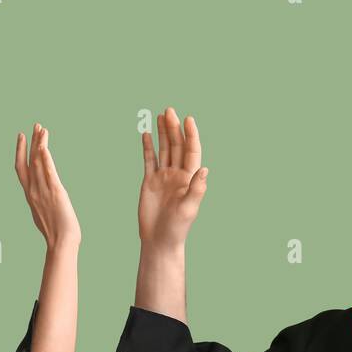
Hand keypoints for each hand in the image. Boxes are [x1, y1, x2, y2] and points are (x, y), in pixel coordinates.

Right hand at [15, 123, 80, 248]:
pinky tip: (45, 146)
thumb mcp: (44, 216)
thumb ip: (41, 205)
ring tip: (43, 128)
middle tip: (35, 125)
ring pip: (39, 162)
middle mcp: (34, 191)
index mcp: (30, 195)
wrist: (61, 243)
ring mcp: (43, 191)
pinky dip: (46, 158)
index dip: (20, 151)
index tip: (22, 137)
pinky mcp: (56, 192)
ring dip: (40, 143)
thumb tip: (41, 203)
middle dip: (31, 142)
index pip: (21, 168)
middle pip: (29, 161)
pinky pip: (49, 172)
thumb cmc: (57, 234)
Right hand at [139, 106, 207, 250]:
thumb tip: (205, 169)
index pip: (192, 151)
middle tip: (169, 111)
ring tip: (161, 115)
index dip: (191, 135)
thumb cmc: (177, 228)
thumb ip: (197, 189)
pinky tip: (146, 134)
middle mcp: (178, 174)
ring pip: (164, 149)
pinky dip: (148, 147)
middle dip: (174, 128)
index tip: (188, 119)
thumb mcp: (189, 209)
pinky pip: (149, 160)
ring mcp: (163, 177)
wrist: (159, 240)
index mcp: (190, 179)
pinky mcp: (149, 181)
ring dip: (163, 133)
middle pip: (177, 146)